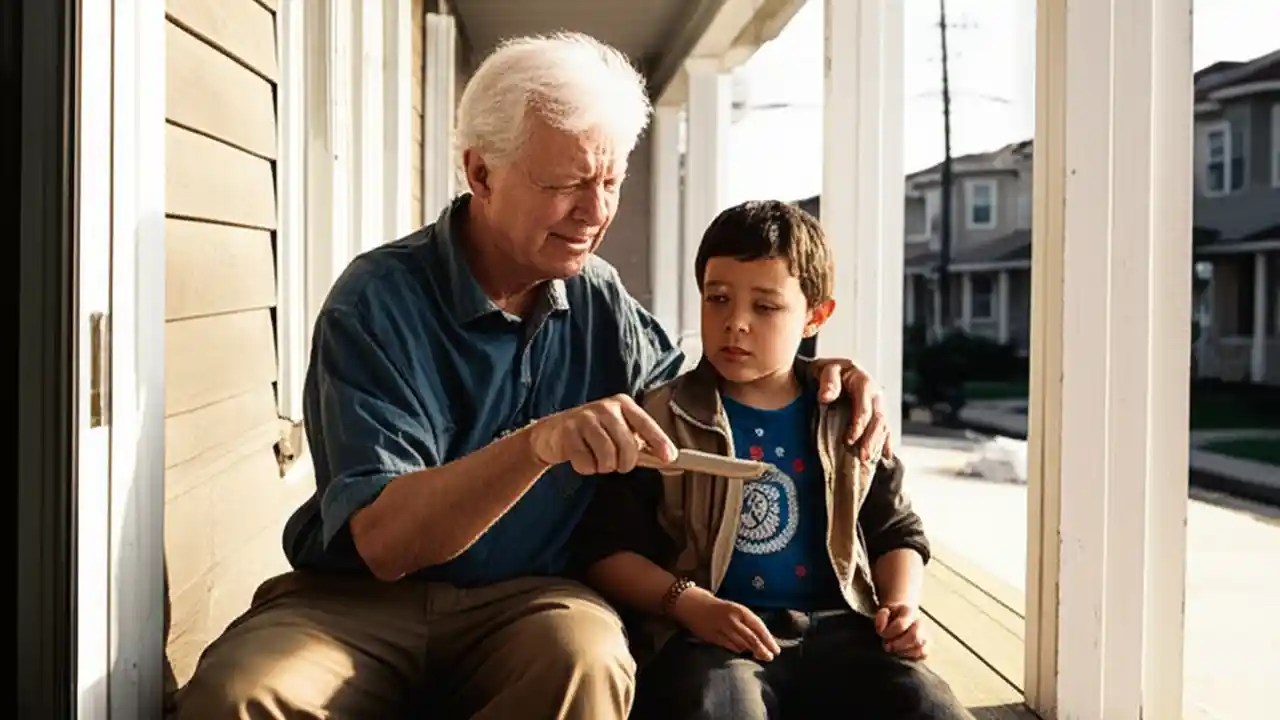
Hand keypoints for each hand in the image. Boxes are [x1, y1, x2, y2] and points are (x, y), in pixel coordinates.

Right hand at [528, 394, 676, 474]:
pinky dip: (586, 468)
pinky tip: (581, 457)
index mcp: (623, 404)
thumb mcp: (619, 434)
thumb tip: (671, 461)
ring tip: (597, 459)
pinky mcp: (568, 432)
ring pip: (607, 457)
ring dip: (604, 467)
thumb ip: (643, 446)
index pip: (646, 424)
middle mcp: (606, 407)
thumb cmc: (594, 435)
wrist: (553, 433)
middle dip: (625, 464)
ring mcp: (585, 418)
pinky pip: (586, 464)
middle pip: (628, 446)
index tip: (669, 458)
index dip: (659, 441)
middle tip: (617, 464)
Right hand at [670, 587, 780, 661]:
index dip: (768, 639)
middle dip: (762, 649)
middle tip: (770, 658)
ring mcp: (722, 629)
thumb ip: (746, 622)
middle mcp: (732, 619)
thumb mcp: (735, 609)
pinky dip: (738, 650)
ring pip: (741, 644)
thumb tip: (762, 638)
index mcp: (739, 610)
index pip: (758, 627)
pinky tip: (743, 651)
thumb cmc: (718, 607)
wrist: (693, 604)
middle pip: (751, 638)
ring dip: (751, 651)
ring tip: (758, 656)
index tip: (776, 650)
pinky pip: (729, 646)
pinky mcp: (713, 637)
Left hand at [812, 359, 892, 460]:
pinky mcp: (876, 413)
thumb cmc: (827, 371)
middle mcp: (874, 394)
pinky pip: (884, 429)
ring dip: (877, 444)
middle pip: (878, 419)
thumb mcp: (824, 369)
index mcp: (863, 382)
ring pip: (883, 426)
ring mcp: (877, 404)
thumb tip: (826, 397)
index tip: (849, 440)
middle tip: (863, 457)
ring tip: (868, 460)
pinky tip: (885, 455)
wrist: (830, 371)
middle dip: (871, 440)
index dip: (859, 425)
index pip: (865, 408)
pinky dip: (885, 442)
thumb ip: (828, 381)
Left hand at [874, 603, 928, 659]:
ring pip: (920, 647)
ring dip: (904, 652)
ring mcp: (925, 634)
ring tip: (895, 650)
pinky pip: (923, 654)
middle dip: (898, 645)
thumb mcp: (883, 612)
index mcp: (908, 611)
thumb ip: (881, 618)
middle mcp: (919, 622)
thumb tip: (881, 628)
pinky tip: (902, 653)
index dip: (888, 633)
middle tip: (887, 646)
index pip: (900, 625)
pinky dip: (911, 657)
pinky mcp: (926, 645)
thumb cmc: (891, 615)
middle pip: (914, 638)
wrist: (901, 614)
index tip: (881, 635)